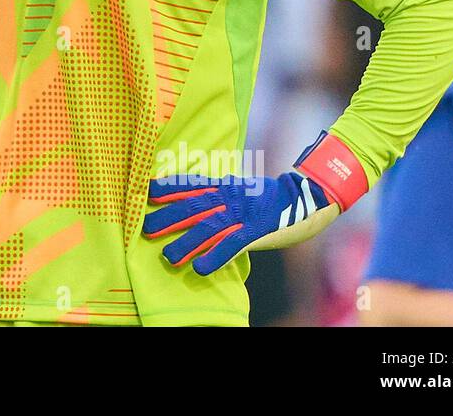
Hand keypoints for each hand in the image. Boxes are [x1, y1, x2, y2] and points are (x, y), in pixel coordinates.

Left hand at [143, 131, 366, 275]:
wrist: (306, 196)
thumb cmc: (270, 196)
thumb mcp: (242, 188)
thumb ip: (221, 191)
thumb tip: (197, 193)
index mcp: (226, 186)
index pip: (194, 184)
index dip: (171, 188)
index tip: (149, 192)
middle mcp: (231, 197)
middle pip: (195, 206)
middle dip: (170, 217)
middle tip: (147, 228)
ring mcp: (243, 214)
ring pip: (210, 228)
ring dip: (187, 243)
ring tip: (169, 257)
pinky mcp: (256, 232)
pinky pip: (233, 246)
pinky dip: (215, 257)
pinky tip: (200, 269)